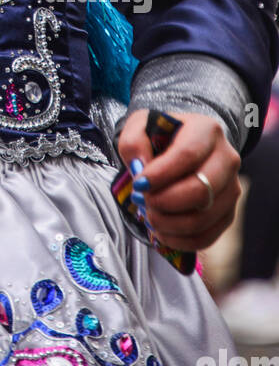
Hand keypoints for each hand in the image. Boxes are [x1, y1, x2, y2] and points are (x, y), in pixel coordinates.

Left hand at [117, 109, 241, 251]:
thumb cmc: (162, 135)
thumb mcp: (141, 125)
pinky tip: (160, 230)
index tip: (138, 184)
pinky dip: (178, 239)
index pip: (187, 155)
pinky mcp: (228, 213)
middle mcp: (227, 159)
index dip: (160, 174)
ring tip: (147, 214)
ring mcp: (231, 189)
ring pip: (203, 218)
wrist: (185, 144)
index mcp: (207, 131)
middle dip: (163, 202)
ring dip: (168, 223)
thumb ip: (134, 141)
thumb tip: (140, 168)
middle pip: (200, 190)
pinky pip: (206, 236)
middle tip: (141, 200)